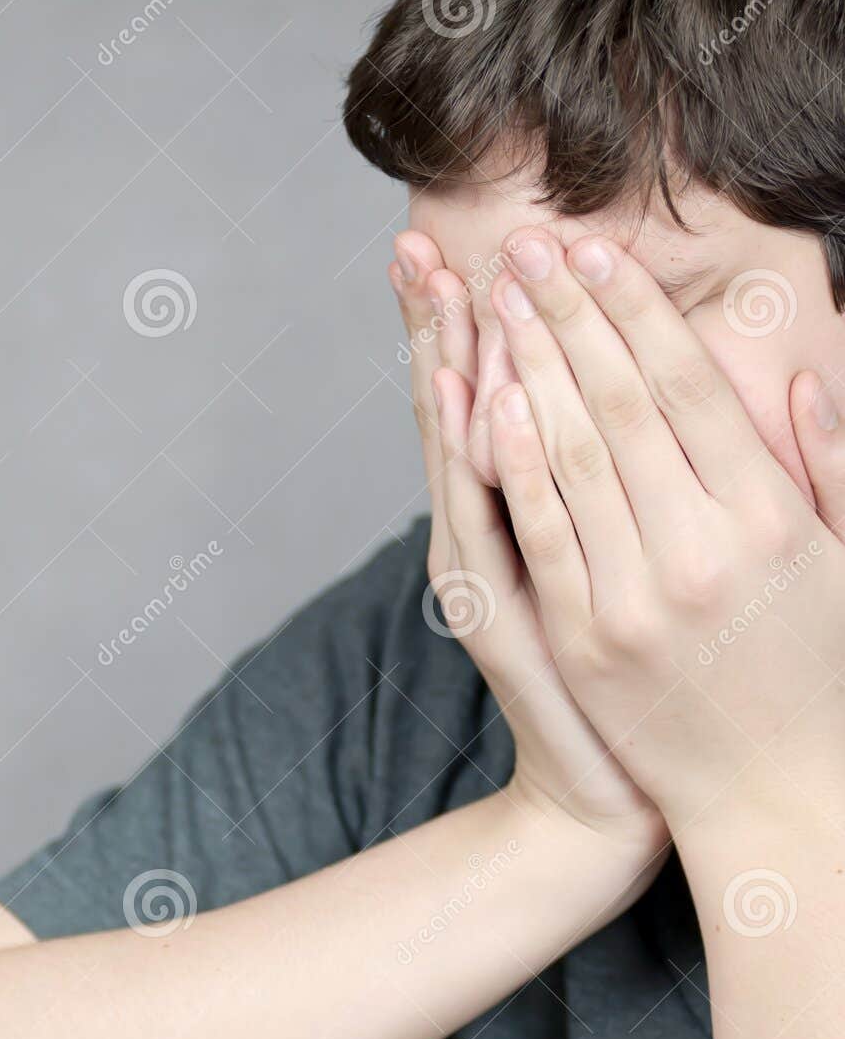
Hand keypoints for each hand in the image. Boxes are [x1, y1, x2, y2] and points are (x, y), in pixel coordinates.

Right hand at [390, 230, 668, 870]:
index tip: (454, 245)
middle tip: (413, 243)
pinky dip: (473, 455)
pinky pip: (491, 517)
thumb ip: (598, 490)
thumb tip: (603, 402)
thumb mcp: (610, 567)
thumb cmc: (624, 681)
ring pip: (461, 452)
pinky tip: (464, 393)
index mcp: (513, 519)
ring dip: (446, 363)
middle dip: (436, 325)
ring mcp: (485, 575)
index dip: (463, 326)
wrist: (600, 795)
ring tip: (433, 286)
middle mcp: (482, 538)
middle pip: (452, 412)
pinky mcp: (503, 615)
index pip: (483, 400)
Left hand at [483, 227, 844, 834]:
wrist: (774, 797)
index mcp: (769, 518)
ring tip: (498, 298)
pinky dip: (512, 461)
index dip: (636, 309)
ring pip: (570, 453)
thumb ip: (828, 466)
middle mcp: (701, 549)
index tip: (597, 252)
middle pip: (619, 402)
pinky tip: (487, 399)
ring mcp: (635, 597)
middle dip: (568, 315)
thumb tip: (797, 376)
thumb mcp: (844, 566)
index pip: (688, 386)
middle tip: (527, 247)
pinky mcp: (585, 640)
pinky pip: (541, 533)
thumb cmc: (817, 677)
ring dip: (529, 365)